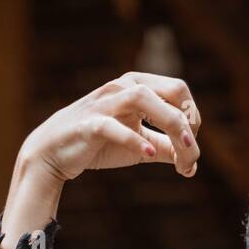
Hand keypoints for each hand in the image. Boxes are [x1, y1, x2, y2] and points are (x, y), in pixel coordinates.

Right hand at [20, 70, 200, 181]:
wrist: (55, 152)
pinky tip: (150, 154)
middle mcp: (123, 88)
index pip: (179, 91)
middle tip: (189, 152)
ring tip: (182, 152)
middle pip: (171, 90)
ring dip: (172, 125)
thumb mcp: (140, 145)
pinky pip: (113, 126)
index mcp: (138, 87)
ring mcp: (105, 103)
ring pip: (144, 98)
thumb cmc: (100, 144)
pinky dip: (134, 139)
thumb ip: (166, 148)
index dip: (193, 120)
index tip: (188, 151)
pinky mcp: (88, 124)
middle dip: (189, 122)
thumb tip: (191, 162)